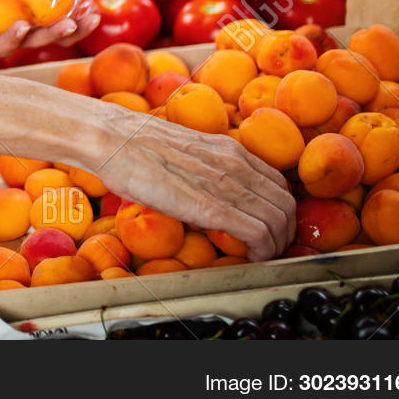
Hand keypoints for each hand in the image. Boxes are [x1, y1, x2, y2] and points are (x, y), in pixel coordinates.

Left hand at [0, 0, 97, 59]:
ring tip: (24, 24)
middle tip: (68, 24)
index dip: (77, 27)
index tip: (94, 15)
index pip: (57, 31)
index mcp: (26, 22)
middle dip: (55, 35)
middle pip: (37, 42)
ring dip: (15, 37)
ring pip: (2, 48)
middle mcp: (9, 37)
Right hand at [78, 104, 296, 261]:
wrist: (113, 140)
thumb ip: (203, 171)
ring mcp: (226, 183)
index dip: (280, 210)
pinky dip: (263, 250)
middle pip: (285, 203)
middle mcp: (236, 163)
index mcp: (229, 150)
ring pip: (278, 219)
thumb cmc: (132, 146)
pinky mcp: (211, 206)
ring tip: (263, 256)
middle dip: (286, 231)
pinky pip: (258, 231)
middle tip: (272, 248)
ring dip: (277, 244)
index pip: (277, 183)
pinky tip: (251, 257)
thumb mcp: (181, 153)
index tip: (270, 227)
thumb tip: (205, 197)